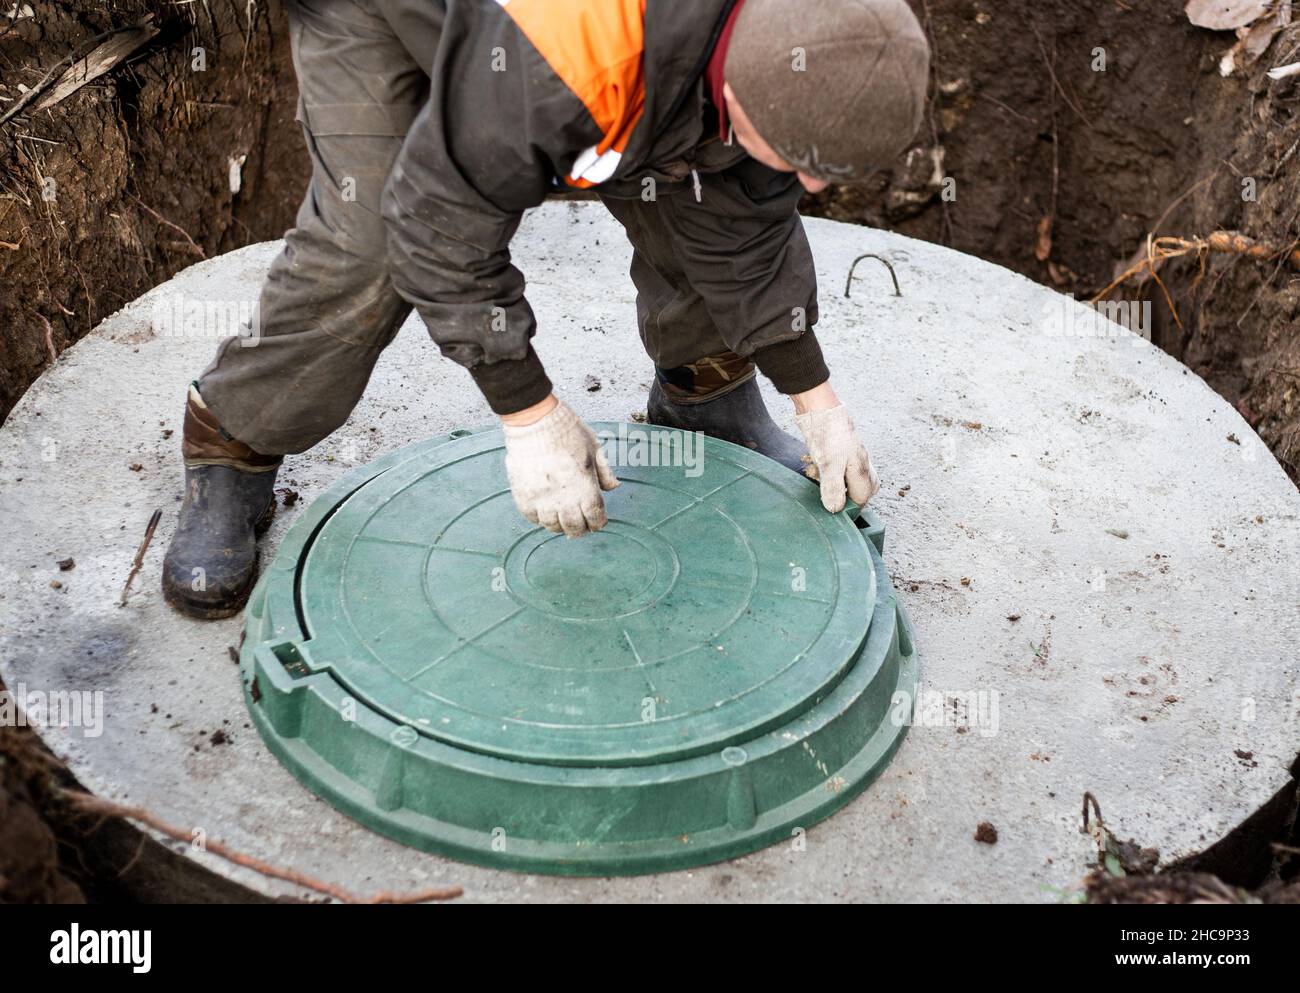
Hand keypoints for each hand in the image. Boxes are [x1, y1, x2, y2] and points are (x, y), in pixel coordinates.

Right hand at [502, 399, 618, 536]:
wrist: (534, 421)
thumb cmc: (567, 431)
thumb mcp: (594, 448)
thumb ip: (604, 472)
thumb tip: (614, 487)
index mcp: (584, 487)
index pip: (594, 518)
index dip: (598, 523)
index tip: (599, 521)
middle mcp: (563, 498)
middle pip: (574, 528)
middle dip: (581, 529)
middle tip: (582, 526)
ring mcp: (541, 498)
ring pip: (551, 525)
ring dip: (560, 526)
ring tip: (563, 519)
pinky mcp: (523, 495)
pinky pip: (532, 517)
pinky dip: (540, 518)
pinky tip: (545, 512)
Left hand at [794, 403, 880, 512]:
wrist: (820, 408)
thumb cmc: (828, 435)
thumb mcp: (829, 466)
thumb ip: (834, 488)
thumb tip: (835, 509)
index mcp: (862, 470)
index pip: (863, 498)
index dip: (849, 507)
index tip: (833, 509)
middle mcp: (862, 464)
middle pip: (865, 488)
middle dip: (849, 496)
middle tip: (831, 497)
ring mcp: (853, 456)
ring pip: (854, 478)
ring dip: (841, 484)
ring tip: (824, 481)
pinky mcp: (843, 450)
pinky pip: (844, 467)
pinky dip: (834, 473)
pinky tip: (820, 469)